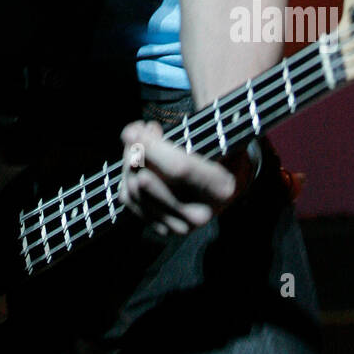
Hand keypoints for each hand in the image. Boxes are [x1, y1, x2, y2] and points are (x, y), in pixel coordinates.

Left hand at [119, 119, 254, 236]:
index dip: (151, 147)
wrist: (226, 189)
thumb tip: (150, 127)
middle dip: (134, 151)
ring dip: (128, 161)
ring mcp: (178, 225)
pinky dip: (126, 176)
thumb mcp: (217, 136)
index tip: (133, 131)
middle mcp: (198, 213)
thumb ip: (192, 126)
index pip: (178, 168)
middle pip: (147, 182)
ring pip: (134, 190)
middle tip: (138, 130)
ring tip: (138, 142)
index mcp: (219, 188)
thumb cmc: (222, 155)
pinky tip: (136, 161)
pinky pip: (129, 199)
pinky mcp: (162, 228)